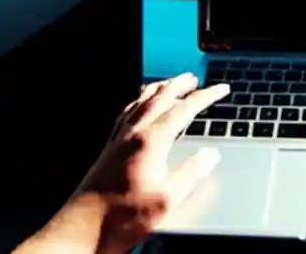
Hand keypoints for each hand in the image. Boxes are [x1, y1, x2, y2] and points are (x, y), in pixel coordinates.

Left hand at [16, 73, 228, 253]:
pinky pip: (126, 113)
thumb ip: (192, 173)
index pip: (184, 109)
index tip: (220, 89)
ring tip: (169, 83)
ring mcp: (118, 139)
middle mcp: (132, 133)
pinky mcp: (109, 148)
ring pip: (140, 102)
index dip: (205, 97)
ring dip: (158, 89)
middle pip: (159, 98)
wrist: (84, 228)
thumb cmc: (123, 216)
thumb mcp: (168, 198)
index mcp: (150, 141)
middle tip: (194, 78)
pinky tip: (138, 107)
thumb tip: (210, 155)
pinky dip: (138, 102)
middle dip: (180, 84)